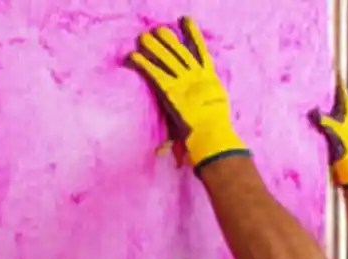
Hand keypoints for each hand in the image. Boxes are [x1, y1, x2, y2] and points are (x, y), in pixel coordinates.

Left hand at [128, 17, 248, 170]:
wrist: (212, 134)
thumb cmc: (213, 131)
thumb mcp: (212, 118)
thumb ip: (199, 119)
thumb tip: (183, 148)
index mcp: (209, 80)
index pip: (200, 51)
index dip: (193, 35)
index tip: (186, 22)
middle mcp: (196, 76)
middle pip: (180, 51)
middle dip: (169, 40)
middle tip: (159, 30)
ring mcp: (183, 81)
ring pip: (168, 57)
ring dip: (155, 46)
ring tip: (145, 36)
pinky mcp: (170, 89)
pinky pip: (154, 72)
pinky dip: (143, 63)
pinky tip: (134, 56)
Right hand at [309, 79, 347, 187]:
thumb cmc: (345, 148)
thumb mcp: (334, 132)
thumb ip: (323, 120)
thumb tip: (312, 110)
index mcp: (346, 111)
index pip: (340, 89)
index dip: (335, 78)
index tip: (330, 66)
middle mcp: (341, 115)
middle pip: (331, 96)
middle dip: (322, 86)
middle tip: (311, 75)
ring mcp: (335, 124)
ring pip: (324, 107)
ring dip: (315, 100)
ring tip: (303, 90)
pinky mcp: (329, 133)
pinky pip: (319, 119)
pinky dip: (312, 114)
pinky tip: (302, 112)